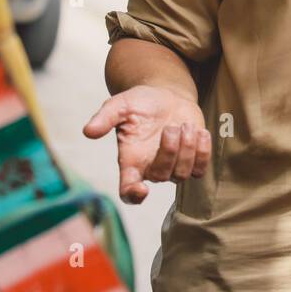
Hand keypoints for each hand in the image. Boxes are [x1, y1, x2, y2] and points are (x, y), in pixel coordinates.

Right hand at [83, 86, 211, 204]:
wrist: (166, 96)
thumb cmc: (139, 103)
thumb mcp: (119, 105)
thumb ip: (105, 118)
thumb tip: (88, 131)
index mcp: (130, 161)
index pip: (128, 189)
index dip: (133, 195)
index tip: (141, 190)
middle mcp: (150, 168)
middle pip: (162, 176)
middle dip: (170, 151)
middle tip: (171, 127)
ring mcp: (172, 167)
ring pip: (183, 174)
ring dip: (188, 148)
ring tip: (185, 125)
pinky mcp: (192, 161)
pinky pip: (200, 170)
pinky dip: (203, 151)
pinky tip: (198, 131)